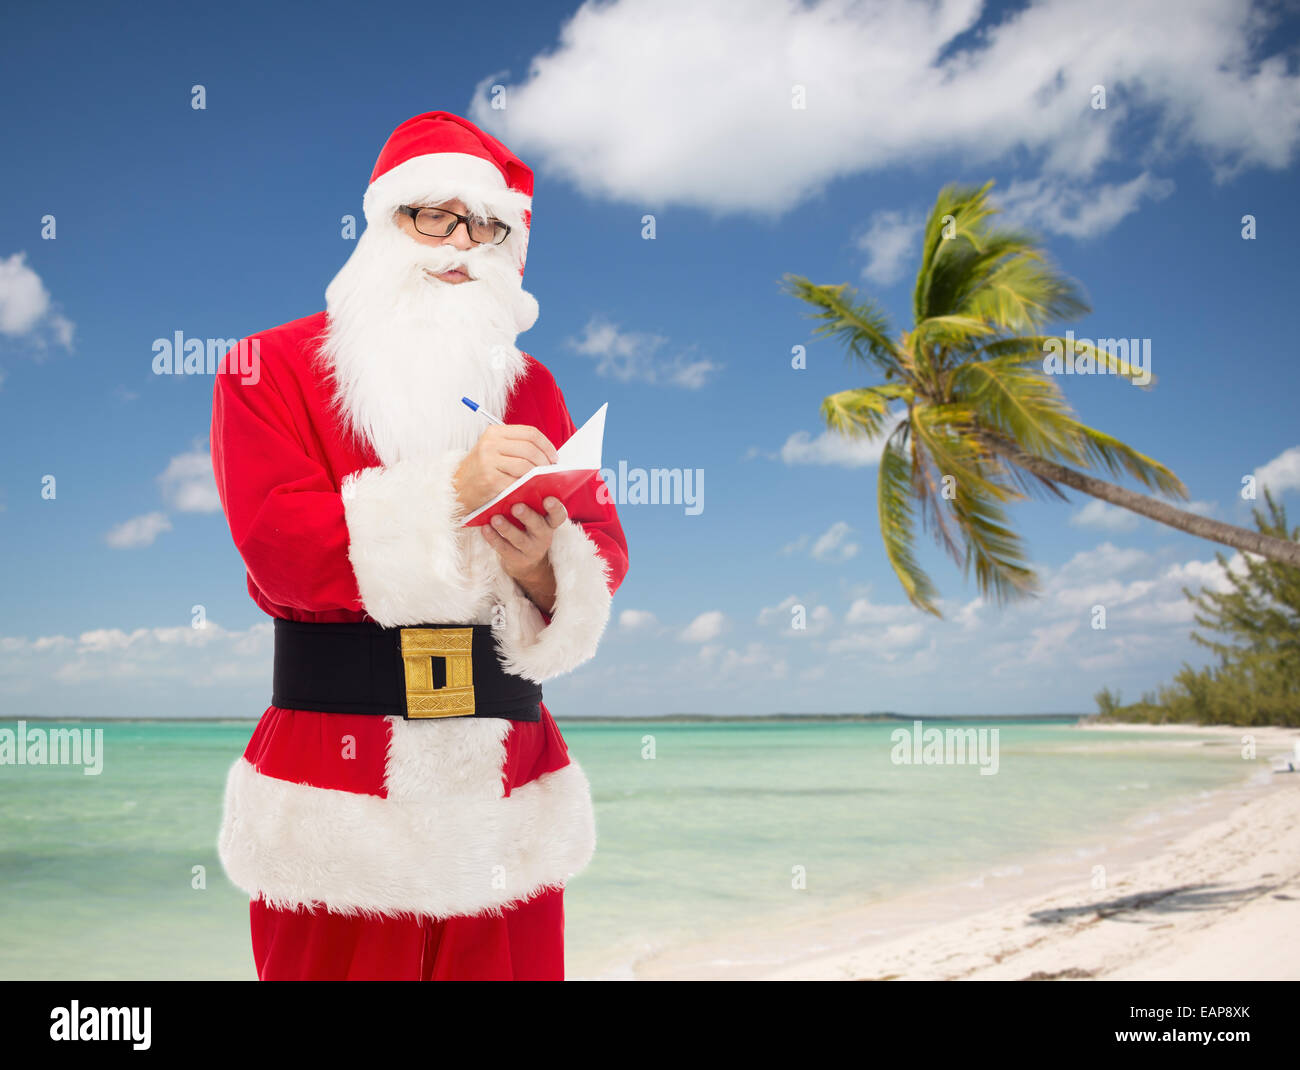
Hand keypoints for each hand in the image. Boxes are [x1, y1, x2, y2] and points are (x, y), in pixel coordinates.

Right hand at [453, 424, 558, 514]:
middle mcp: (490, 444)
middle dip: (545, 462)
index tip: (554, 457)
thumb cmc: (481, 471)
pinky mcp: (490, 480)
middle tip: (550, 472)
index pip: (530, 433)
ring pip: (526, 466)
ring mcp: (489, 462)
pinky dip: (527, 487)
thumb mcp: (493, 450)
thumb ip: (516, 447)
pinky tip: (530, 490)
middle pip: (530, 449)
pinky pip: (517, 483)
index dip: (547, 445)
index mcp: (494, 432)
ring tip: (542, 481)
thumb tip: (548, 454)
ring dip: (538, 476)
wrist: (456, 489)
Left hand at [483, 497, 566, 613]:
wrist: (525, 561)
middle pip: (538, 526)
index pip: (558, 515)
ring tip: (495, 518)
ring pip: (519, 539)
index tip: (547, 499)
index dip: (555, 508)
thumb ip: (529, 503)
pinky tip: (485, 529)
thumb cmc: (527, 528)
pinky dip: (494, 538)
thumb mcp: (534, 517)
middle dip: (527, 516)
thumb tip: (515, 481)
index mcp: (550, 522)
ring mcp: (531, 550)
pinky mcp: (517, 559)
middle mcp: (544, 536)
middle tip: (516, 507)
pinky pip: (504, 549)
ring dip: (506, 528)